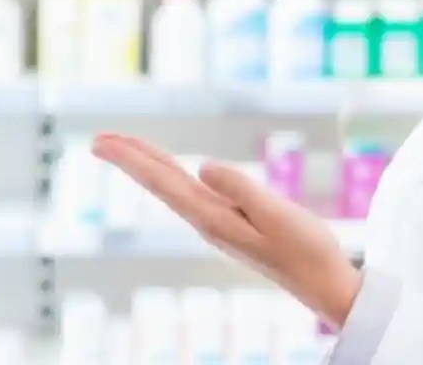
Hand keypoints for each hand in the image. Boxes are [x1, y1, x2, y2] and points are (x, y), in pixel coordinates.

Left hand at [92, 133, 362, 328]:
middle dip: (129, 157)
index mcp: (212, 217)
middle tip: (98, 139)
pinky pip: (188, 190)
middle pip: (159, 181)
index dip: (131, 158)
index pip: (161, 180)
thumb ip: (240, 189)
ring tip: (122, 146)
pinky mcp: (229, 223)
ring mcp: (216, 222)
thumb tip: (202, 167)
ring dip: (146, 163)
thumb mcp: (277, 215)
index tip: (102, 142)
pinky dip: (170, 174)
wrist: (324, 284)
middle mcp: (206, 220)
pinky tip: (164, 170)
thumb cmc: (306, 249)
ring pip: (171, 185)